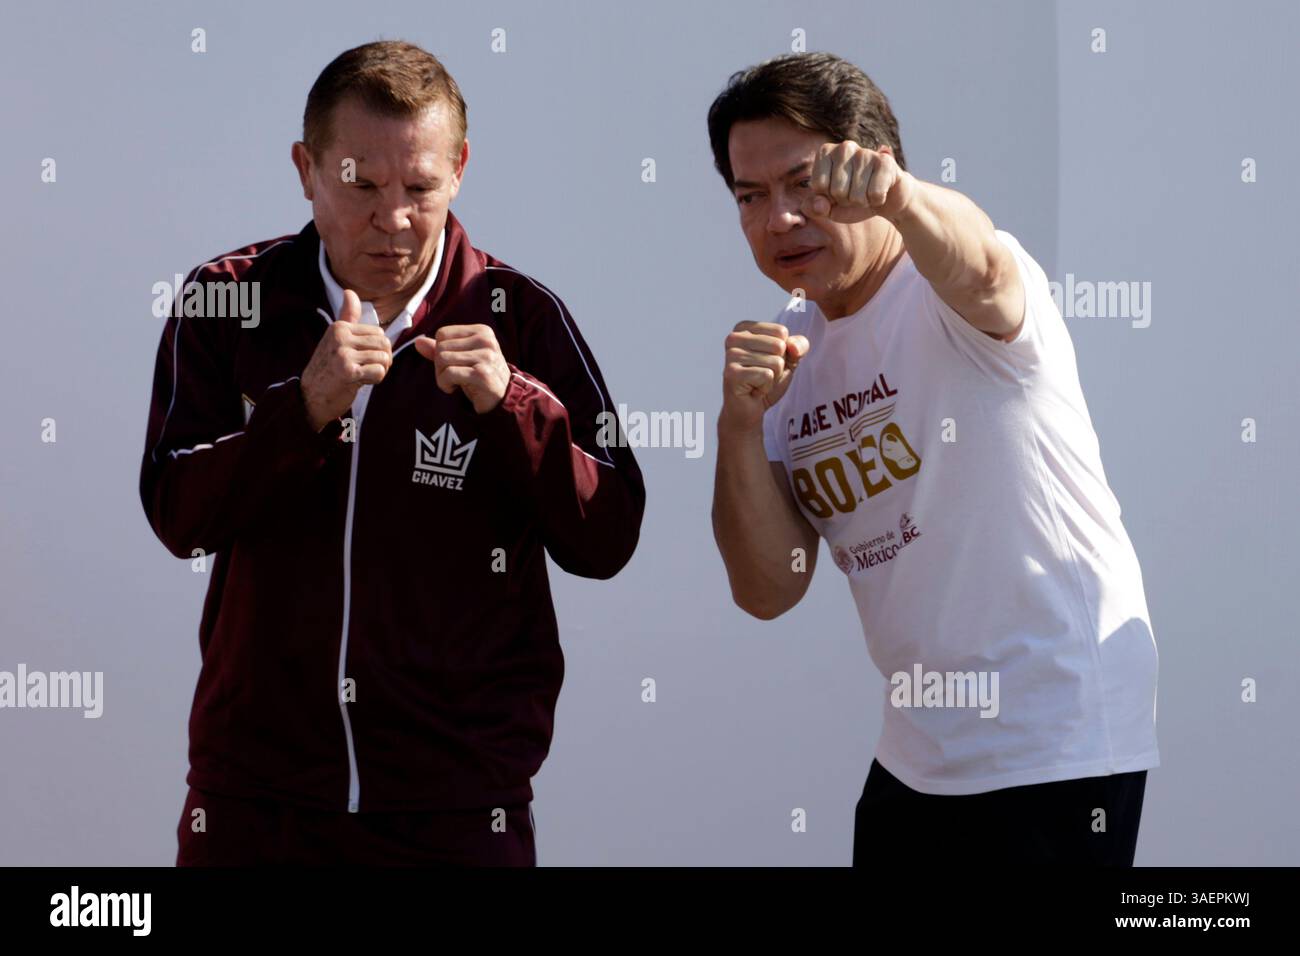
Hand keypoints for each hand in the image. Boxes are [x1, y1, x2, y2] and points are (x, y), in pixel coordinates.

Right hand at [300, 289, 392, 430]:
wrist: (311, 396)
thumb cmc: (328, 368)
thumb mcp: (336, 339)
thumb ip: (347, 316)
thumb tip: (349, 291)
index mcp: (339, 327)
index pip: (379, 332)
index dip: (377, 348)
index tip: (361, 358)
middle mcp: (340, 337)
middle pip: (385, 344)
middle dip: (382, 359)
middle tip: (366, 369)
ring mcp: (343, 354)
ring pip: (384, 358)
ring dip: (378, 371)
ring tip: (361, 375)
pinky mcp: (348, 372)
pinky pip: (379, 372)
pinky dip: (375, 380)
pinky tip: (359, 382)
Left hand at [412, 324, 510, 412]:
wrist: (502, 398)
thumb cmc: (479, 375)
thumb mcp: (461, 358)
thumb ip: (440, 349)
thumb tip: (418, 342)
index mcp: (482, 331)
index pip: (443, 333)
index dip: (440, 350)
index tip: (452, 364)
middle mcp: (486, 341)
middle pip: (441, 347)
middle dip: (439, 366)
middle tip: (451, 376)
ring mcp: (486, 357)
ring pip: (443, 359)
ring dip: (441, 376)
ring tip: (453, 383)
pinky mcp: (482, 374)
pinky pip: (449, 374)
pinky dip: (445, 384)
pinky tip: (454, 389)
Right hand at [720, 321, 809, 431]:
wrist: (749, 410)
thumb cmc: (766, 381)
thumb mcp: (789, 359)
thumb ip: (799, 345)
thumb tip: (793, 347)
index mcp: (744, 328)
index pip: (781, 332)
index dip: (783, 352)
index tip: (766, 363)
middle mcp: (733, 338)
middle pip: (779, 346)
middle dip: (778, 366)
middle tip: (762, 375)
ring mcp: (731, 355)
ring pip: (775, 362)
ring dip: (772, 378)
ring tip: (756, 383)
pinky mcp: (732, 373)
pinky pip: (767, 375)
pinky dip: (766, 387)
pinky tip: (753, 390)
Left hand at [800, 142, 914, 223]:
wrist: (886, 199)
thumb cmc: (853, 201)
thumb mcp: (830, 208)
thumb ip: (816, 208)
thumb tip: (819, 204)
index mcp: (826, 152)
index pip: (818, 185)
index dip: (829, 197)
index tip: (838, 190)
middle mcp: (845, 147)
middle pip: (837, 191)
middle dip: (847, 201)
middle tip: (855, 193)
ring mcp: (866, 152)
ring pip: (856, 196)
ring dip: (862, 202)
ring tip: (867, 192)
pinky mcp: (886, 161)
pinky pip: (875, 194)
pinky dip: (877, 201)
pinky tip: (880, 191)